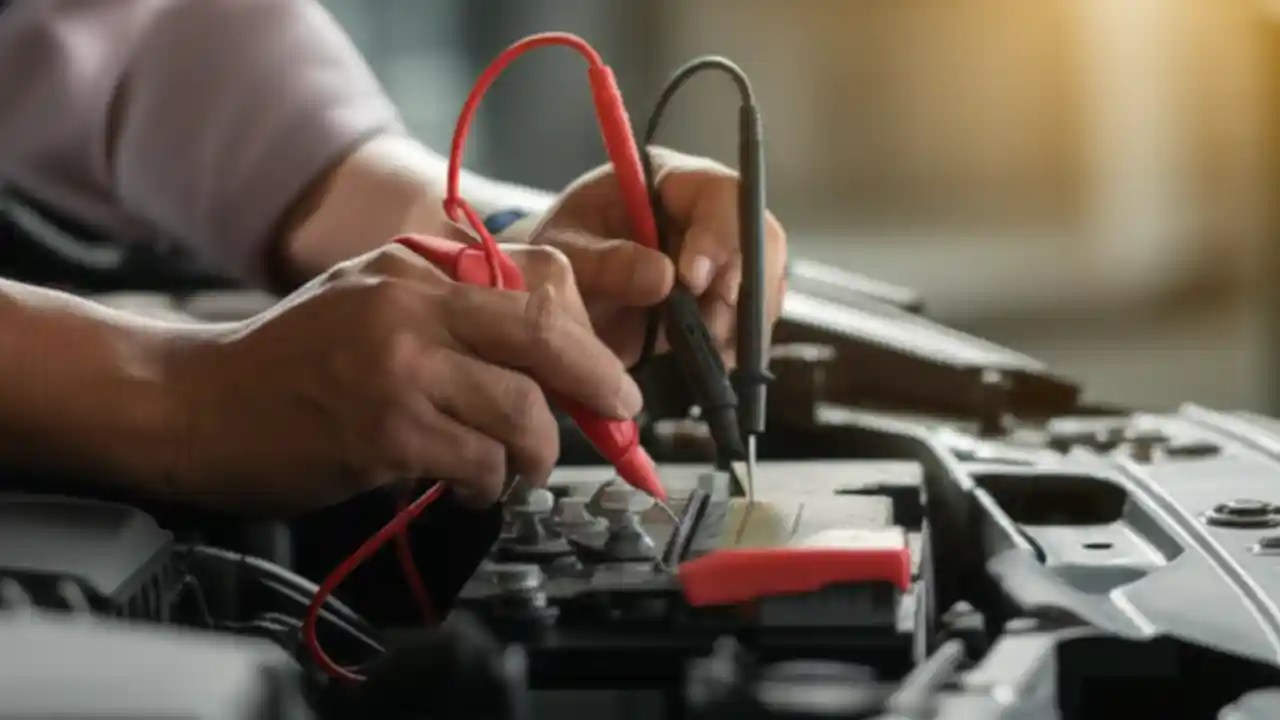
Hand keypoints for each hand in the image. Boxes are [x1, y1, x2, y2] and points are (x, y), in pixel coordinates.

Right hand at [166, 243, 637, 513]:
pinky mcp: (385, 434)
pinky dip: (491, 483)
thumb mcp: (369, 296)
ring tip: (522, 468)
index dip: (586, 332)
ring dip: (539, 452)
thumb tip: (545, 339)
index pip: (538, 280)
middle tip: (619, 415)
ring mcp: (399, 370)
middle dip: (599, 385)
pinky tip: (474, 487)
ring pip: (522, 412)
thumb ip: (448, 304)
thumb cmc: (289, 358)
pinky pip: (479, 462)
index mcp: (415, 265)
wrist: (195, 405)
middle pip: (547, 337)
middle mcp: (412, 307)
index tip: (604, 371)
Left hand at [531, 147, 787, 366]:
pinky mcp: (723, 301)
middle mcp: (709, 215)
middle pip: (760, 241)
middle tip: (707, 328)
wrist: (556, 295)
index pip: (721, 193)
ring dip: (740, 324)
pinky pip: (750, 322)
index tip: (693, 281)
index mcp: (672, 181)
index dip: (720, 235)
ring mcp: (723, 260)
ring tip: (699, 349)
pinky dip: (736, 346)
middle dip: (741, 289)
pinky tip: (711, 361)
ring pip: (762, 286)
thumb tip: (664, 277)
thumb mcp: (564, 252)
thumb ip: (605, 260)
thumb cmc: (558, 256)